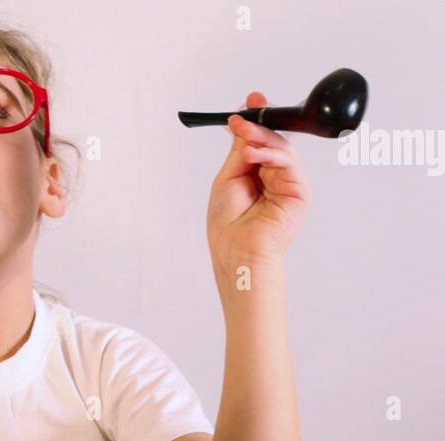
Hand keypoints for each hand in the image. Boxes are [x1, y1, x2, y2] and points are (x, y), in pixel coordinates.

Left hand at [206, 92, 311, 278]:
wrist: (237, 250)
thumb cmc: (228, 223)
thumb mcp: (229, 177)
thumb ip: (240, 151)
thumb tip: (243, 123)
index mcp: (257, 173)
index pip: (260, 141)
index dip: (257, 121)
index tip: (251, 101)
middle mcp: (275, 176)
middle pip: (272, 141)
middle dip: (259, 124)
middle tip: (244, 113)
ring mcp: (289, 183)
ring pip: (281, 149)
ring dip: (261, 138)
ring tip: (244, 134)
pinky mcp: (299, 191)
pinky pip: (288, 164)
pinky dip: (271, 155)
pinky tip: (253, 155)